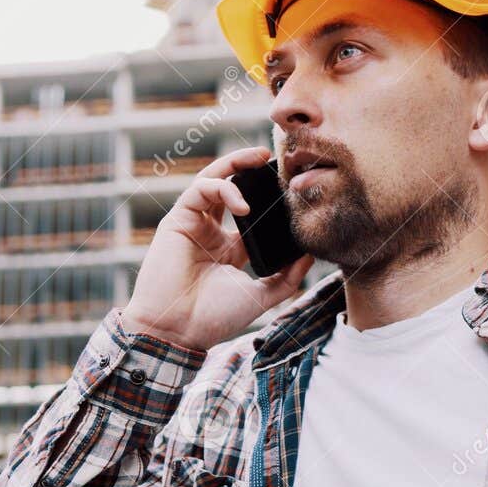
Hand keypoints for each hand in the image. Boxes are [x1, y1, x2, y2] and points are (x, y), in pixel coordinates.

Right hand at [120, 147, 314, 350]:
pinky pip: (199, 191)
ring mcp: (193, 224)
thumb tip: (310, 256)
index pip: (251, 213)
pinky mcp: (177, 220)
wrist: (178, 330)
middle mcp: (211, 233)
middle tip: (273, 156)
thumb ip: (286, 278)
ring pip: (212, 181)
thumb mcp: (260, 296)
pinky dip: (222, 189)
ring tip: (259, 159)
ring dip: (235, 166)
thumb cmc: (213, 318)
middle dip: (249, 168)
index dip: (268, 198)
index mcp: (229, 249)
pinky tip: (242, 204)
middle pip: (230, 189)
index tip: (290, 187)